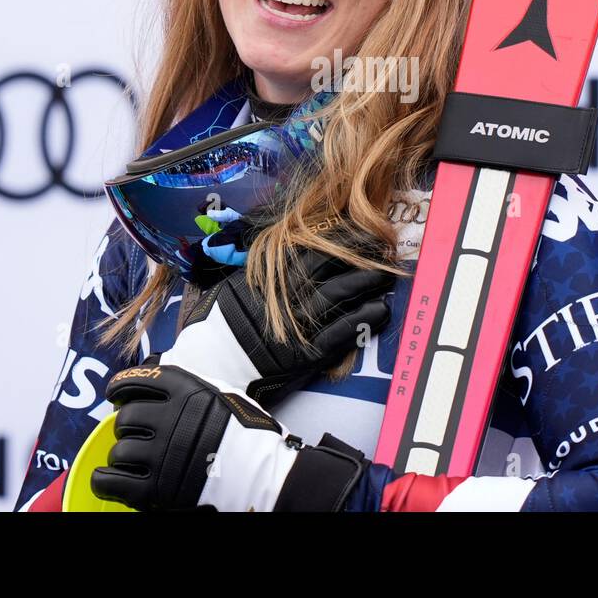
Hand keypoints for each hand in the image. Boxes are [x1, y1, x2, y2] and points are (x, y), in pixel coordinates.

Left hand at [89, 363, 299, 511]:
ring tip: (133, 461)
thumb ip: (190, 388)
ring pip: (119, 450)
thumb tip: (158, 384)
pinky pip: (111, 481)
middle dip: (126, 426)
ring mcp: (162, 455)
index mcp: (186, 391)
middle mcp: (171, 419)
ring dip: (122, 455)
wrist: (265, 478)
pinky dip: (104, 479)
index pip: (136, 380)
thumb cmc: (248, 436)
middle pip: (125, 418)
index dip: (119, 387)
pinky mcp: (156, 490)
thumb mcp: (223, 395)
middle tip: (135, 434)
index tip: (115, 395)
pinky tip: (107, 478)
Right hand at [160, 247, 392, 407]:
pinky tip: (381, 309)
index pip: (311, 245)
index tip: (362, 227)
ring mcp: (297, 323)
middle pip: (330, 263)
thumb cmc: (219, 326)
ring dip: (368, 282)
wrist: (210, 369)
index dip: (340, 235)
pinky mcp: (307, 353)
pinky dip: (363, 319)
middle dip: (360, 251)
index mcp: (268, 274)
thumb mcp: (235, 286)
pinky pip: (341, 331)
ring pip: (340, 293)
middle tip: (384, 244)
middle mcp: (284, 294)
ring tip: (388, 274)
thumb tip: (287, 249)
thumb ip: (263, 270)